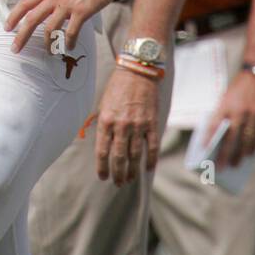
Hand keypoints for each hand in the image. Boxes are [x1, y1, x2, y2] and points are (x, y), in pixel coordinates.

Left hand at [6, 0, 125, 52]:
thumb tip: (53, 7)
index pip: (26, 3)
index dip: (14, 15)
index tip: (7, 27)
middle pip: (32, 18)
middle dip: (21, 36)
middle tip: (15, 49)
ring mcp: (68, 4)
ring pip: (49, 29)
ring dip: (48, 44)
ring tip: (49, 52)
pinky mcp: (82, 11)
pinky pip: (71, 32)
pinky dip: (68, 42)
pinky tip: (69, 47)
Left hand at [96, 66, 159, 184]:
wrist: (137, 71)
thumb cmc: (118, 87)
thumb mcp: (103, 104)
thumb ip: (102, 124)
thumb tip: (102, 144)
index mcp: (106, 121)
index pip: (102, 151)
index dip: (102, 167)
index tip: (103, 177)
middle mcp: (121, 125)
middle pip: (119, 157)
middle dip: (118, 173)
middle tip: (118, 183)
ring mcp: (138, 125)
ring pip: (135, 156)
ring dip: (132, 171)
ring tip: (130, 179)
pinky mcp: (152, 123)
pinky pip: (152, 147)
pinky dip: (151, 160)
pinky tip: (149, 169)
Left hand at [207, 70, 254, 167]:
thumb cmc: (237, 90)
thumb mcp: (225, 98)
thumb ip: (221, 115)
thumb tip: (216, 139)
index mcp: (226, 103)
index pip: (216, 123)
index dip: (210, 137)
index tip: (204, 150)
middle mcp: (241, 109)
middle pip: (233, 137)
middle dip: (227, 154)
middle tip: (222, 167)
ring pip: (248, 138)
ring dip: (242, 153)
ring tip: (237, 163)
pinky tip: (251, 153)